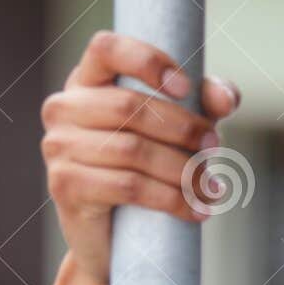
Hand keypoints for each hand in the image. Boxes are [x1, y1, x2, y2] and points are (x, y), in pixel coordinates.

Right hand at [41, 30, 241, 284]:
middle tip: (216, 146)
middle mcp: (64, 107)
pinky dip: (172, 199)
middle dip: (183, 127)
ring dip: (184, 170)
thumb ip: (205, 102)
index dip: (146, 61)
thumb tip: (225, 97)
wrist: (117, 236)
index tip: (186, 87)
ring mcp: (58, 146)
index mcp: (88, 81)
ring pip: (133, 150)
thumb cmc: (152, 168)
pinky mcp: (65, 185)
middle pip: (129, 106)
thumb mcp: (183, 128)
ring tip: (212, 187)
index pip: (106, 48)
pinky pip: (128, 186)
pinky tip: (197, 210)